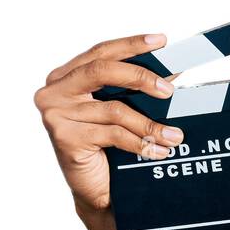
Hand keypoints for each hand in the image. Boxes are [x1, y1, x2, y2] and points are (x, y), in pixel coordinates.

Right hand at [34, 34, 182, 214]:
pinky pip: (112, 133)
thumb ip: (134, 88)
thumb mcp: (120, 109)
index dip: (131, 44)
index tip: (161, 41)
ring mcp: (55, 114)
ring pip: (114, 109)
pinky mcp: (64, 137)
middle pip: (101, 71)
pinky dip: (141, 142)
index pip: (100, 52)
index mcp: (65, 77)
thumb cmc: (107, 144)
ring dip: (151, 124)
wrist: (95, 188)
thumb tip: (172, 69)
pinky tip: (159, 150)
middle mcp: (54, 91)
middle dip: (141, 77)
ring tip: (175, 136)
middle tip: (170, 91)